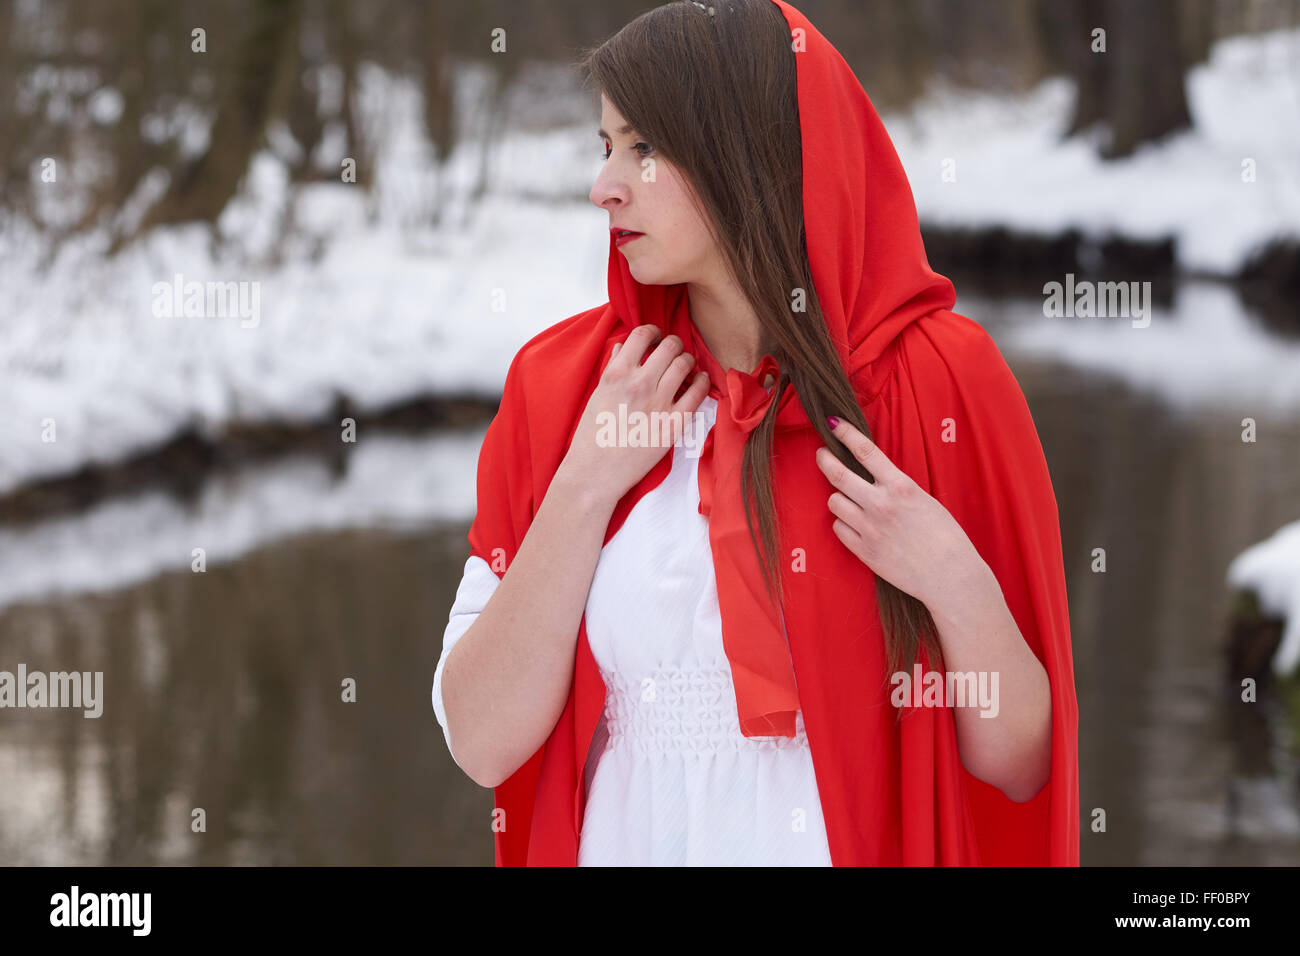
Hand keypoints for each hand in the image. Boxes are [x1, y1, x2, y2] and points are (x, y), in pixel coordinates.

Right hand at [559, 324, 710, 509]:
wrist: (595, 473)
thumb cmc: (592, 436)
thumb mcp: (596, 395)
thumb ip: (612, 369)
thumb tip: (622, 348)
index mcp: (617, 373)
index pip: (642, 334)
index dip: (653, 331)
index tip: (655, 338)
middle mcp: (639, 383)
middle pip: (670, 346)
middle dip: (674, 344)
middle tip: (672, 353)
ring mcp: (659, 403)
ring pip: (685, 364)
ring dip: (688, 361)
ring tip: (684, 367)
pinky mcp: (674, 424)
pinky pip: (698, 393)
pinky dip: (702, 382)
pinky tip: (700, 381)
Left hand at [814, 415, 986, 611]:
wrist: (951, 575)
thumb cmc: (945, 536)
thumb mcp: (924, 500)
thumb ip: (896, 487)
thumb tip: (872, 474)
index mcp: (901, 486)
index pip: (865, 451)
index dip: (845, 433)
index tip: (833, 423)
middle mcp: (881, 504)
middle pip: (837, 474)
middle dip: (824, 459)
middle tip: (822, 454)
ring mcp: (870, 528)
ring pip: (834, 502)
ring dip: (838, 498)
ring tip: (848, 500)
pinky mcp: (864, 551)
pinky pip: (839, 528)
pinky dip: (844, 524)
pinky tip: (856, 525)